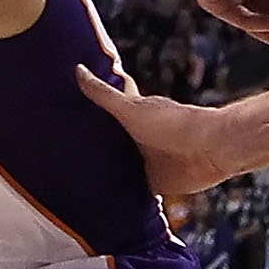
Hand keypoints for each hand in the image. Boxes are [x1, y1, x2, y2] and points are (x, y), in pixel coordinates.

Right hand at [74, 67, 245, 195]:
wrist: (210, 151)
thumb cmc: (175, 124)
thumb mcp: (131, 109)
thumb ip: (105, 96)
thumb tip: (78, 69)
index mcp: (132, 114)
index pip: (107, 106)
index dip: (89, 104)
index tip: (65, 104)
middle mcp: (136, 137)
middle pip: (109, 140)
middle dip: (90, 144)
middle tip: (58, 149)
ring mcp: (145, 161)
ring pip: (118, 165)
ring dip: (103, 170)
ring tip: (72, 176)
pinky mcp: (154, 183)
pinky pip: (132, 190)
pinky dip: (119, 193)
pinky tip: (101, 199)